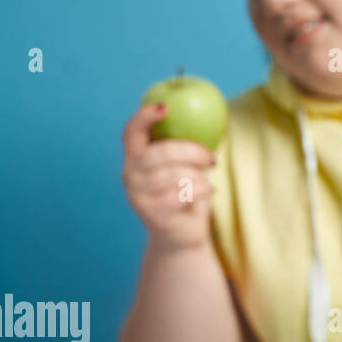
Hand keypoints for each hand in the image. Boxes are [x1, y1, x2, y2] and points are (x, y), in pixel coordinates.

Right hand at [122, 103, 216, 251]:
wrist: (182, 233)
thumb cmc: (187, 191)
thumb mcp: (187, 164)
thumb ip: (187, 144)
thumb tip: (212, 116)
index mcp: (136, 156)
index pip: (131, 131)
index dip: (144, 117)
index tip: (165, 107)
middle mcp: (130, 173)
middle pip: (158, 153)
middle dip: (191, 151)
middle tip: (211, 158)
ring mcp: (136, 194)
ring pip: (171, 175)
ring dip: (197, 175)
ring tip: (205, 180)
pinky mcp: (149, 213)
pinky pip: (178, 195)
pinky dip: (199, 191)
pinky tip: (206, 191)